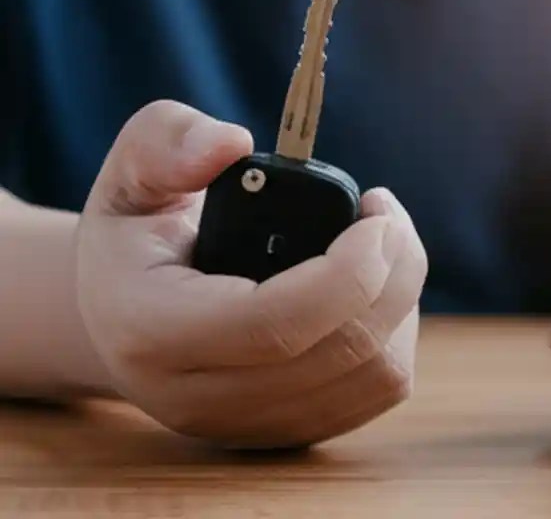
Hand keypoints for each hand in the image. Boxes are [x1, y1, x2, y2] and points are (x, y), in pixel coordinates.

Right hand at [75, 101, 427, 447]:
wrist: (123, 316)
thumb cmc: (139, 233)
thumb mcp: (131, 173)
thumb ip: (168, 141)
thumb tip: (233, 143)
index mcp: (153, 332)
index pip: (276, 324)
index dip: (349, 270)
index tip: (376, 214)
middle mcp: (200, 397)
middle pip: (342, 349)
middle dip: (392, 271)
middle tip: (387, 216)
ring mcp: (249, 425)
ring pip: (375, 373)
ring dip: (402, 299)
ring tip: (384, 246)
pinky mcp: (290, 433)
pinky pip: (380, 389)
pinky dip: (398, 331)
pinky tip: (376, 288)